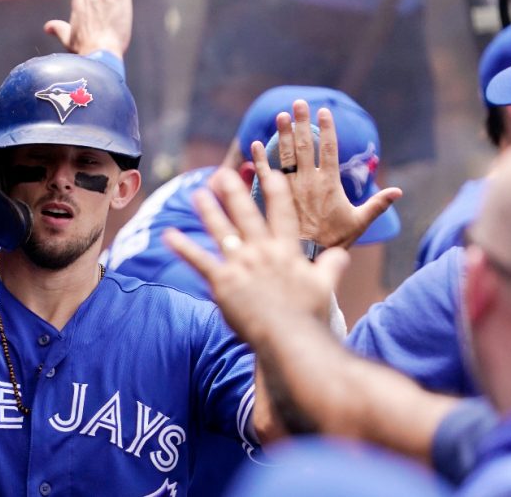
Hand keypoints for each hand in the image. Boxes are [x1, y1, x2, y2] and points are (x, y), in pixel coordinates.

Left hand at [163, 167, 348, 342]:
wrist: (288, 338)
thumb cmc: (307, 316)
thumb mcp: (324, 288)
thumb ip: (331, 267)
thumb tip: (342, 254)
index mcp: (286, 251)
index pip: (282, 214)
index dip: (276, 191)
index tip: (271, 172)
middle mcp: (262, 252)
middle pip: (246, 215)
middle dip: (234, 192)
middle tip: (223, 174)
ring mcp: (241, 265)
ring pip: (221, 231)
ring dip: (208, 211)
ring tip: (197, 193)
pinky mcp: (222, 282)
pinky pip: (199, 260)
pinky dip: (183, 247)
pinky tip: (169, 235)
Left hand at [268, 100, 401, 248]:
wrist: (306, 257)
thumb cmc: (333, 240)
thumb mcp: (359, 222)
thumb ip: (377, 204)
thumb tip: (398, 191)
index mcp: (330, 183)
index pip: (329, 149)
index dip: (327, 128)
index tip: (323, 111)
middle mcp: (309, 181)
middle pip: (305, 145)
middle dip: (302, 122)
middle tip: (298, 103)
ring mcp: (290, 187)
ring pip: (285, 155)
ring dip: (282, 134)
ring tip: (280, 115)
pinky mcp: (274, 197)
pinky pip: (264, 174)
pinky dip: (259, 159)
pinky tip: (255, 144)